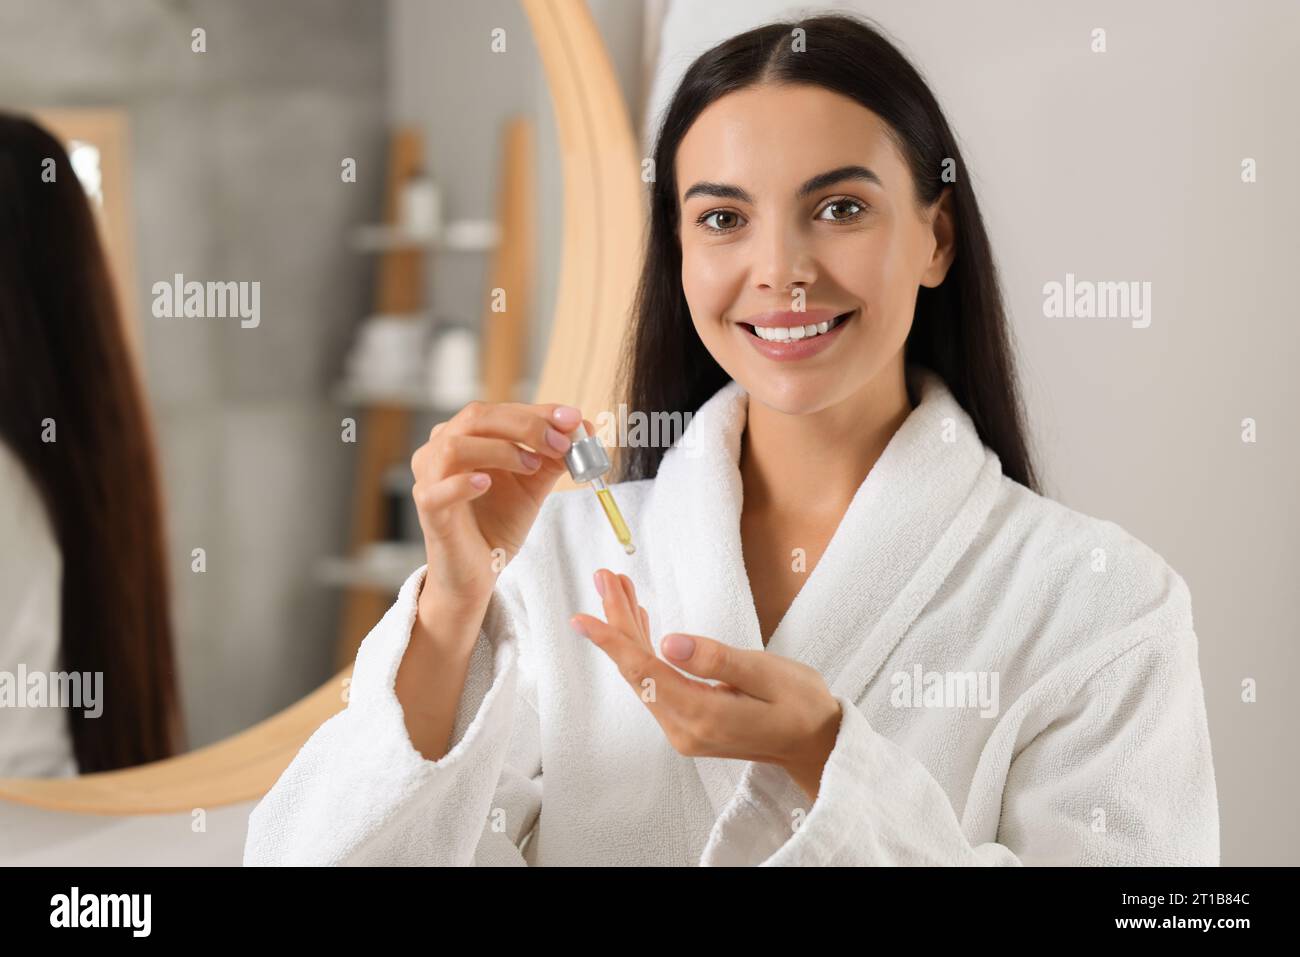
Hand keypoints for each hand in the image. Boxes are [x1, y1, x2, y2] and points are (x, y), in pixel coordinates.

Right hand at [410, 400, 596, 610]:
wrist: (478, 570)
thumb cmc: (498, 521)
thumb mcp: (533, 483)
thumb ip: (553, 456)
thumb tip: (582, 428)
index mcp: (464, 436)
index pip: (499, 410)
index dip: (537, 412)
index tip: (573, 420)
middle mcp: (440, 450)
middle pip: (476, 417)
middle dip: (524, 426)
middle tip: (560, 443)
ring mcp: (429, 478)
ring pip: (455, 446)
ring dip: (500, 450)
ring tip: (532, 466)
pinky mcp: (428, 510)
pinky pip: (437, 490)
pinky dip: (462, 483)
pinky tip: (486, 483)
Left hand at [570, 568, 842, 802]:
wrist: (815, 745)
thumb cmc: (800, 704)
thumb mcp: (767, 674)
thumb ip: (717, 660)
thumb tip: (668, 642)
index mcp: (702, 715)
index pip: (645, 672)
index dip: (612, 641)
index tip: (582, 617)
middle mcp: (684, 728)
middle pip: (638, 670)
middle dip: (617, 623)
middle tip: (605, 578)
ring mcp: (684, 730)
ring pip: (644, 675)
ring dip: (629, 632)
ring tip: (618, 589)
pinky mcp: (688, 725)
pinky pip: (656, 683)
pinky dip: (644, 649)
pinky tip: (640, 622)